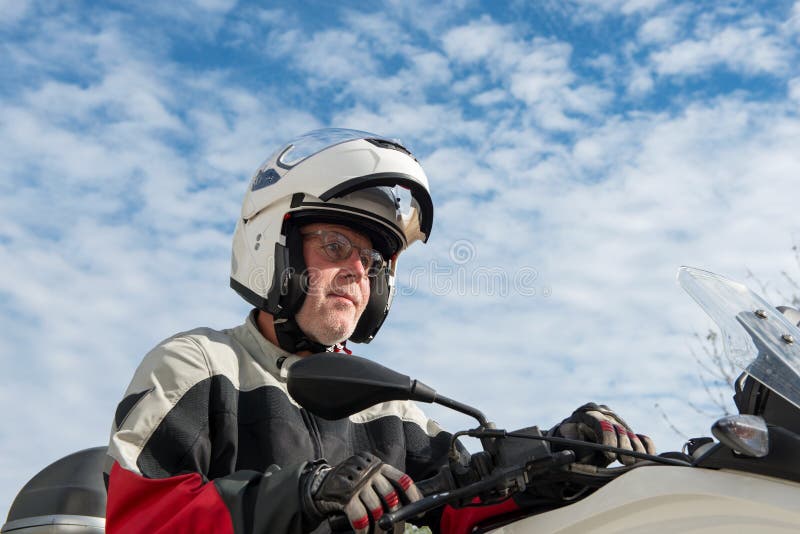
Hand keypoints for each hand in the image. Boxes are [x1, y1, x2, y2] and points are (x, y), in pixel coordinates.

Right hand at [301, 451, 421, 532]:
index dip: (413, 496)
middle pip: (391, 498)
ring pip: (377, 511)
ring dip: (380, 529)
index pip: (402, 480)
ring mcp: (357, 483)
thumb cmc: (349, 484)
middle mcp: (369, 472)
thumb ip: (383, 484)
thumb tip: (405, 506)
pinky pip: (361, 518)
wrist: (319, 484)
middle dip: (396, 518)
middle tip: (397, 531)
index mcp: (378, 466)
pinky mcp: (345, 496)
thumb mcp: (367, 476)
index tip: (419, 511)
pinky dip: (364, 530)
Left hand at [550, 402, 655, 465]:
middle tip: (626, 462)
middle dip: (623, 447)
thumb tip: (580, 441)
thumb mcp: (566, 441)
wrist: (574, 439)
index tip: (610, 455)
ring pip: (630, 434)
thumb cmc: (568, 441)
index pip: (600, 423)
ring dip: (636, 450)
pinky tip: (649, 456)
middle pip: (618, 429)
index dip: (608, 438)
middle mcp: (604, 414)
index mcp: (587, 413)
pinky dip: (646, 446)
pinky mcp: (627, 430)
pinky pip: (640, 436)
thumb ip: (573, 441)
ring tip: (636, 463)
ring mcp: (617, 421)